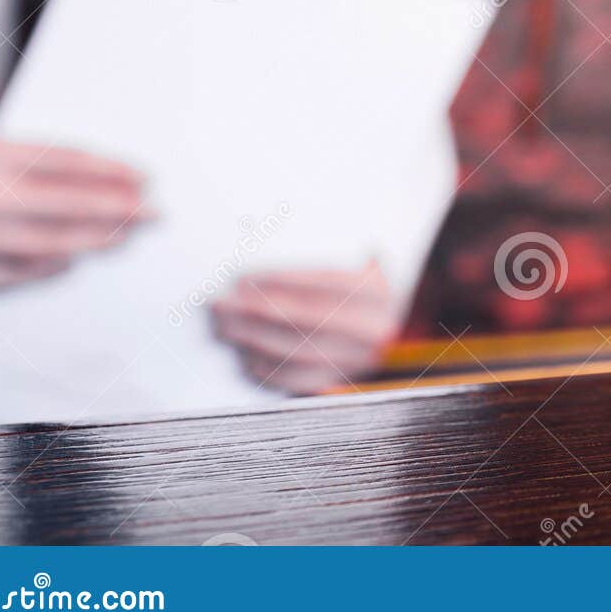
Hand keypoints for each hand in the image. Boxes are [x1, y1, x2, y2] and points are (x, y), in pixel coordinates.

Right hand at [0, 123, 148, 291]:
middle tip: (154, 213)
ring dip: (93, 242)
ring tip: (125, 238)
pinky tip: (74, 261)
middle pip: (67, 205)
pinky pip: (13, 273)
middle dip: (119, 209)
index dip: (111, 173)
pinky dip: (48, 268)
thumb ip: (17, 154)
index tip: (143, 178)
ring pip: (47, 244)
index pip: (66, 164)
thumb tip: (82, 172)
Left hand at [212, 259, 397, 393]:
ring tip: (223, 325)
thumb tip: (271, 231)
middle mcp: (372, 328)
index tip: (244, 277)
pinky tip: (243, 353)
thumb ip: (331, 247)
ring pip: (297, 353)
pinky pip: (298, 380)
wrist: (390, 318)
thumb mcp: (361, 258)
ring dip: (252, 340)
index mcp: (376, 291)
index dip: (280, 281)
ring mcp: (358, 358)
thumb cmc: (364, 280)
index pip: (322, 284)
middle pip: (304, 320)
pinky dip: (267, 368)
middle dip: (255, 311)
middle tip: (220, 303)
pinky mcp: (341, 378)